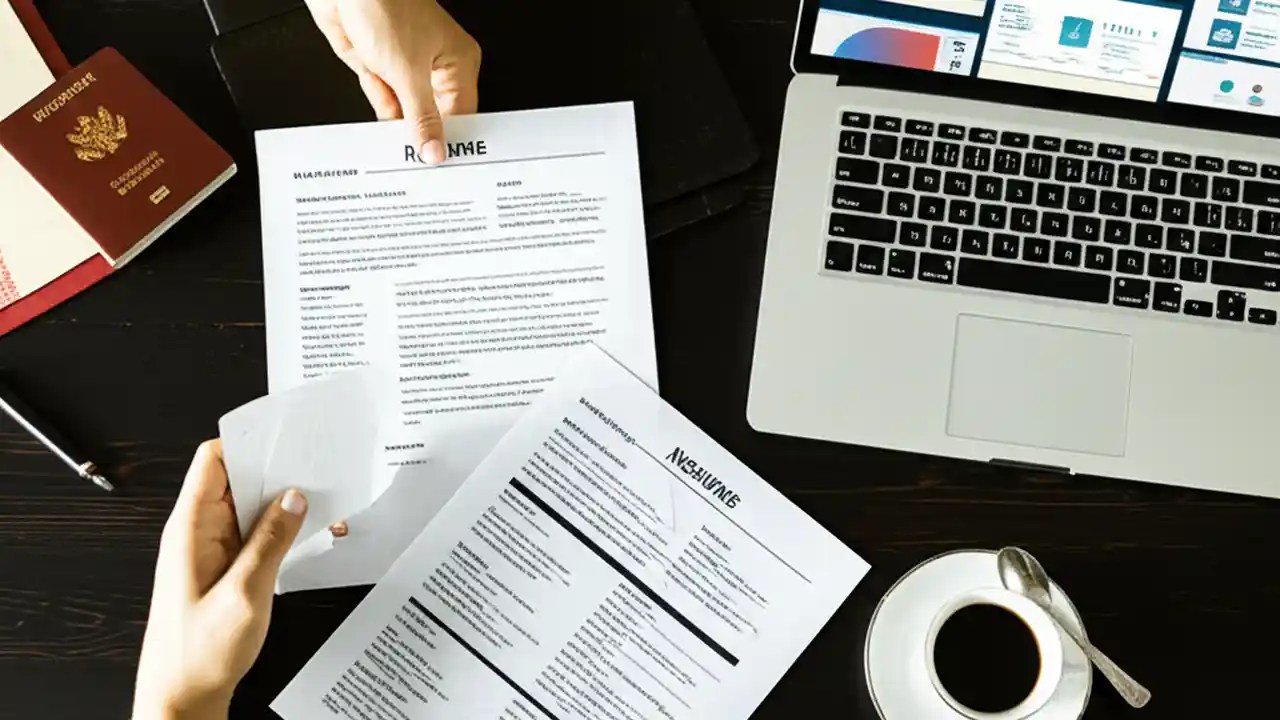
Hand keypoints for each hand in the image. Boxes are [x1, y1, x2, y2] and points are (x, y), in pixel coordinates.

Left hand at [133, 441, 308, 719]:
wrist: (182, 698)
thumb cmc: (198, 655)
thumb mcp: (244, 594)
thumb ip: (271, 541)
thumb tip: (293, 497)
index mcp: (190, 528)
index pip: (213, 460)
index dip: (248, 440)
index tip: (286, 433)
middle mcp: (198, 532)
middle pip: (238, 478)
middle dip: (277, 469)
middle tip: (318, 466)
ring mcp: (212, 549)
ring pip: (251, 506)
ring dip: (283, 502)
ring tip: (322, 500)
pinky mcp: (226, 567)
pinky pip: (255, 533)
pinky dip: (281, 528)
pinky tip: (308, 532)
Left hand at [305, 0, 481, 163]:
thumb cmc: (385, 4)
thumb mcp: (408, 72)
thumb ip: (422, 117)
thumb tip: (435, 149)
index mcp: (457, 62)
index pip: (463, 115)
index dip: (453, 141)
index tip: (445, 165)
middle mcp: (434, 65)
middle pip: (434, 115)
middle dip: (423, 135)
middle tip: (421, 163)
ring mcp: (404, 65)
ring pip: (406, 111)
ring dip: (397, 124)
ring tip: (399, 142)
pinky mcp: (378, 66)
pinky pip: (382, 100)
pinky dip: (379, 109)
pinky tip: (380, 118)